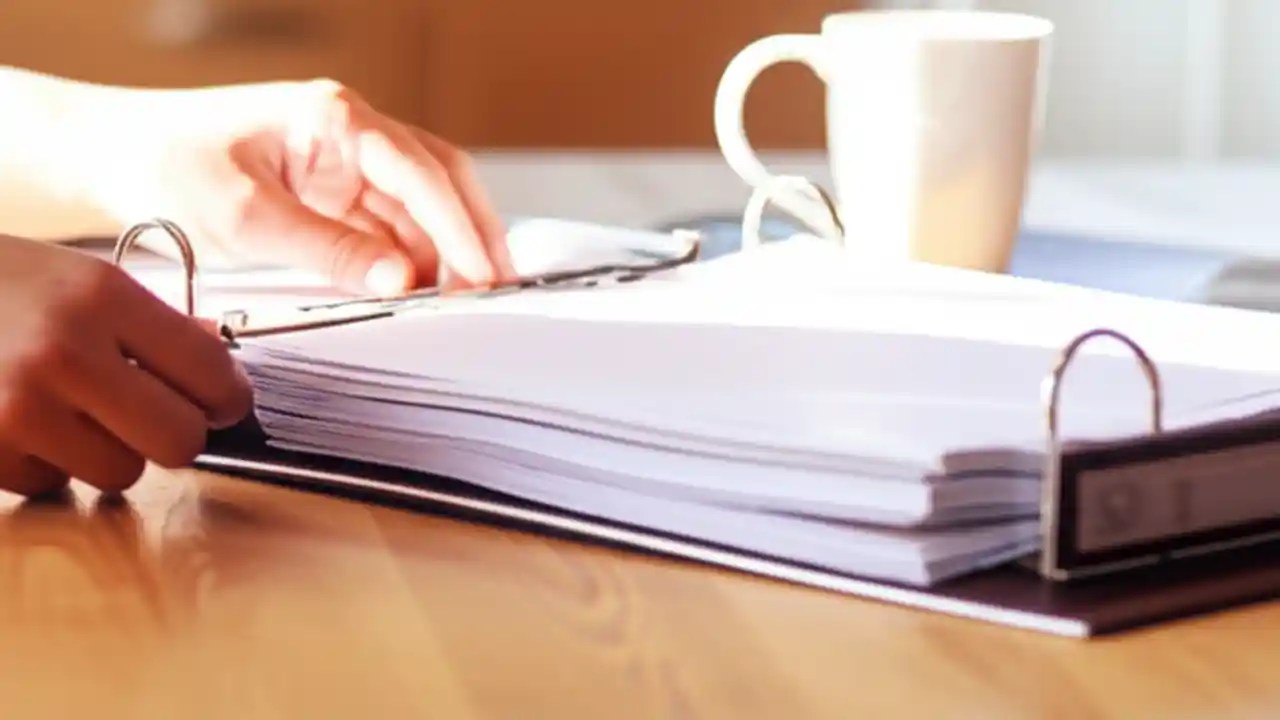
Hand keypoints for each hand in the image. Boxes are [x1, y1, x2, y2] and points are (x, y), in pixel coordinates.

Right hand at [0, 235, 251, 496]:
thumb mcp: (77, 279)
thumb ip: (153, 324)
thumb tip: (222, 364)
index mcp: (100, 297)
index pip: (212, 374)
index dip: (227, 397)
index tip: (219, 401)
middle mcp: (63, 352)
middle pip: (180, 442)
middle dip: (174, 435)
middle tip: (152, 417)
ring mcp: (16, 407)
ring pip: (121, 474)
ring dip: (107, 452)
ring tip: (70, 411)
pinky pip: (51, 484)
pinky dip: (44, 464)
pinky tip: (18, 422)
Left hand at [84, 78, 515, 294]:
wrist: (117, 159)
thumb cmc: (168, 167)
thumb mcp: (245, 216)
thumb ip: (328, 249)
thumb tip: (402, 280)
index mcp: (335, 118)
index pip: (420, 170)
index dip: (460, 225)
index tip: (485, 273)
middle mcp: (354, 137)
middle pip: (441, 183)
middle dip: (474, 238)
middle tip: (495, 295)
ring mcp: (350, 169)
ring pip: (424, 212)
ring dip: (448, 257)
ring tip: (465, 306)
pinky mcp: (339, 201)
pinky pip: (393, 233)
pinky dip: (414, 266)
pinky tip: (425, 297)